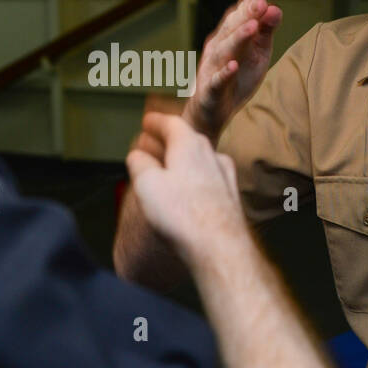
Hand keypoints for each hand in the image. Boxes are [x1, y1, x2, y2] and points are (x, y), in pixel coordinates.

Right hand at [125, 111, 247, 265]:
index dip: (156, 121)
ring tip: (164, 168)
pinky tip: (185, 191)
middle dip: (166, 140)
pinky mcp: (229, 198)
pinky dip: (193, 177)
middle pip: (187, 139)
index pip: (171, 123)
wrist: (220, 246)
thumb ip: (140, 164)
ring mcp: (224, 176)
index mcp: (189, 144)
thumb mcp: (146, 183)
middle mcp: (211, 155)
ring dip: (180, 160)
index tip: (147, 121)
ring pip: (198, 159)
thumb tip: (137, 156)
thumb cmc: (182, 214)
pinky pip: (207, 178)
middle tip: (150, 144)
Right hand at [184, 0, 281, 139]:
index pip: (238, 16)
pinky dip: (225, 73)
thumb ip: (265, 32)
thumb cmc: (236, 78)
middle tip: (260, 1)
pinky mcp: (211, 90)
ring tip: (252, 27)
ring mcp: (212, 68)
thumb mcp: (257, 53)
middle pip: (231, 29)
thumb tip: (276, 8)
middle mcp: (218, 48)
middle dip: (246, 15)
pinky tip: (234, 66)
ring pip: (224, 51)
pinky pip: (217, 81)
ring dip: (238, 38)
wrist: (211, 111)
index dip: (249, 3)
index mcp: (228, 36)